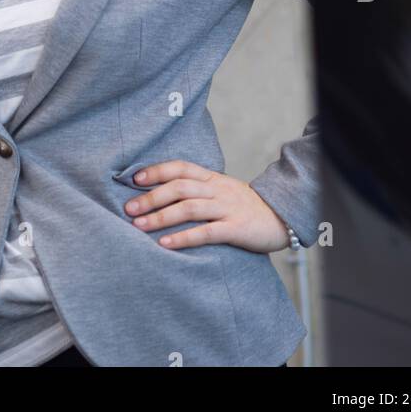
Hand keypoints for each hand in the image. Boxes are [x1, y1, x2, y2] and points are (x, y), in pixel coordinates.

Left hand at [123, 159, 290, 253]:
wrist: (282, 218)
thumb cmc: (244, 207)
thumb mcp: (221, 191)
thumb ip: (198, 190)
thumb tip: (162, 194)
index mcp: (212, 178)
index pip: (181, 167)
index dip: (157, 170)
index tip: (134, 179)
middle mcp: (217, 189)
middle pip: (179, 187)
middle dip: (151, 197)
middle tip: (128, 209)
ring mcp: (227, 208)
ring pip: (189, 207)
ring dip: (161, 217)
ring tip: (139, 226)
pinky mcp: (236, 228)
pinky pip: (206, 232)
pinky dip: (184, 237)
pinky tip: (166, 244)